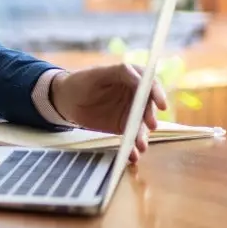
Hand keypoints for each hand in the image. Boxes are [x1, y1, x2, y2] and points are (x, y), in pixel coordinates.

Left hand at [50, 64, 168, 163]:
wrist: (65, 101)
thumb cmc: (80, 82)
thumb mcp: (97, 74)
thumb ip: (119, 72)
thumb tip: (140, 78)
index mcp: (131, 78)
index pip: (150, 85)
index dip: (158, 94)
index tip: (161, 105)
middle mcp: (136, 96)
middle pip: (149, 107)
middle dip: (150, 117)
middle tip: (150, 126)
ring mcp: (131, 113)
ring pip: (142, 126)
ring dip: (143, 136)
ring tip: (140, 145)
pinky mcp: (124, 128)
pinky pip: (132, 138)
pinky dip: (133, 148)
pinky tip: (132, 155)